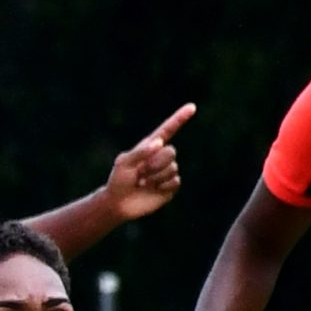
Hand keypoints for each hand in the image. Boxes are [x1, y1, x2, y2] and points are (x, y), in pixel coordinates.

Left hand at [101, 104, 194, 221]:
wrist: (119, 203)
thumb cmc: (118, 180)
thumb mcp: (123, 163)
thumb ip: (140, 152)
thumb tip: (160, 143)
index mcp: (150, 146)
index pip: (168, 129)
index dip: (180, 118)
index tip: (192, 107)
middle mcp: (161, 157)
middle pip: (171, 152)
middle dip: (156, 163)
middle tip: (140, 173)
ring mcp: (166, 171)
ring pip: (173, 168)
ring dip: (156, 177)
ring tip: (143, 182)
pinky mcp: (170, 186)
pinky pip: (176, 182)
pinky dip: (163, 186)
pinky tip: (153, 189)